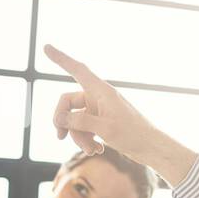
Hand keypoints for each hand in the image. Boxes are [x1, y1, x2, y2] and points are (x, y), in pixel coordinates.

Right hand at [42, 44, 198, 185]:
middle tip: (59, 136)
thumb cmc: (133, 135)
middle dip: (63, 121)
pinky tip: (96, 150)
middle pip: (67, 102)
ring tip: (91, 150)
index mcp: (101, 91)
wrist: (152, 149)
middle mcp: (99, 97)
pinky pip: (84, 129)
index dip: (61, 59)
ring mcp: (99, 110)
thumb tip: (60, 118)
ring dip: (78, 137)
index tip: (45, 47)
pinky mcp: (102, 123)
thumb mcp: (103, 128)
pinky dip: (87, 140)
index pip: (77, 69)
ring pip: (75, 120)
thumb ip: (79, 121)